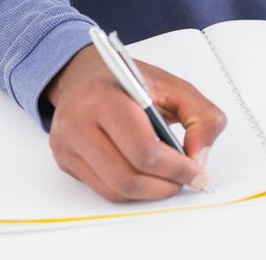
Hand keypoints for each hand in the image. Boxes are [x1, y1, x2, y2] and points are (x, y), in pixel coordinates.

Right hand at [43, 44, 226, 202]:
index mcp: (105, 96)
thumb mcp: (173, 84)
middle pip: (127, 176)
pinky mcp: (64, 160)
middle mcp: (78, 121)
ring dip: (149, 192)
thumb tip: (199, 158)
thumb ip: (200, 115)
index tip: (196, 171)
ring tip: (168, 178)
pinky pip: (103, 190)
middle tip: (185, 179)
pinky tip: (146, 175)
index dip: (175, 167)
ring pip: (115, 190)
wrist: (83, 73)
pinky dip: (131, 190)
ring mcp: (67, 144)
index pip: (143, 149)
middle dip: (164, 184)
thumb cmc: (128, 80)